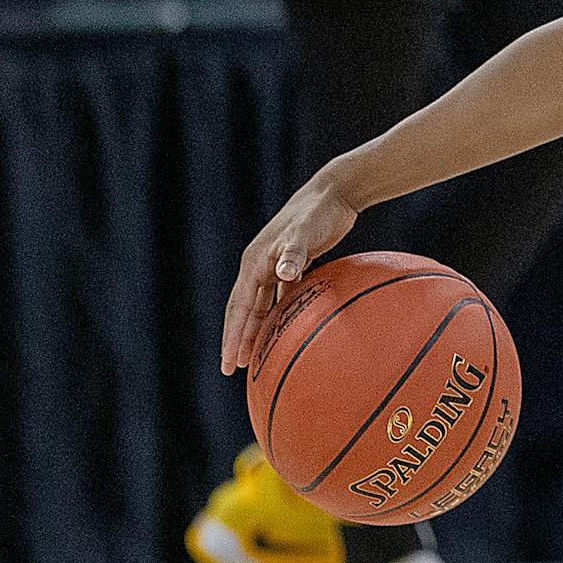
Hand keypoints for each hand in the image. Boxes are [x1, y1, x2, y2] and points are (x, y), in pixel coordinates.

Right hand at [222, 170, 359, 373]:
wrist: (333, 193)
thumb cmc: (318, 213)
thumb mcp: (305, 232)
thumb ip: (294, 252)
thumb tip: (284, 273)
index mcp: (255, 263)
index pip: (238, 307)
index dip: (233, 336)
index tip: (229, 362)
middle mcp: (260, 266)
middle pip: (244, 310)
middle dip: (238, 339)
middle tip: (232, 369)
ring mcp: (275, 265)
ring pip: (261, 305)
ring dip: (256, 330)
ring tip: (253, 356)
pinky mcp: (293, 263)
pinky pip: (281, 296)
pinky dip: (278, 314)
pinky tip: (284, 330)